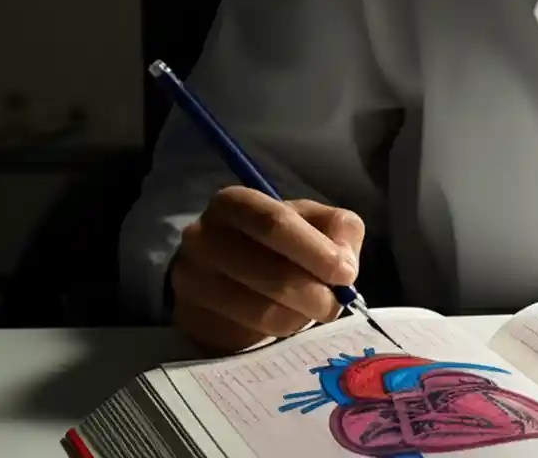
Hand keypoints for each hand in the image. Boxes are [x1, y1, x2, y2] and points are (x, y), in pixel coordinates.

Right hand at [170, 186, 363, 353]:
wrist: (227, 274)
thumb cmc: (278, 242)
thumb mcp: (313, 221)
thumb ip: (338, 230)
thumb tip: (344, 265)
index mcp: (235, 203)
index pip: (275, 222)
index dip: (315, 251)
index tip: (346, 274)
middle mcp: (202, 237)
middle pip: (269, 271)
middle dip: (314, 293)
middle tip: (335, 305)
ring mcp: (191, 280)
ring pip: (260, 310)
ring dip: (299, 316)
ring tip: (310, 312)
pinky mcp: (192, 318)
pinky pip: (246, 334)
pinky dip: (278, 331)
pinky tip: (285, 320)